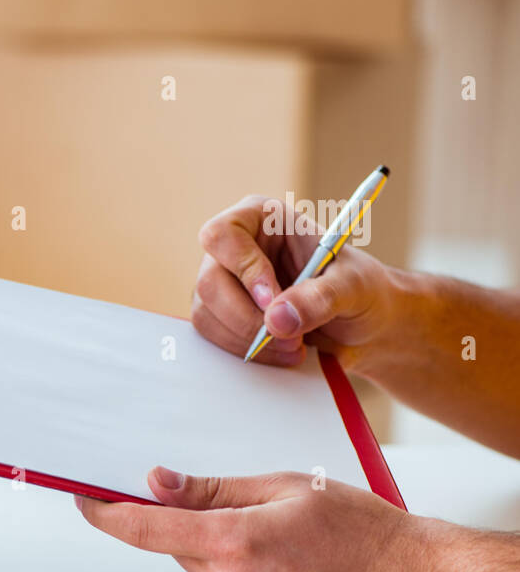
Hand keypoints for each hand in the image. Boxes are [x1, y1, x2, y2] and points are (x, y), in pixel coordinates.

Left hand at [76, 467, 451, 571]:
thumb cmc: (364, 532)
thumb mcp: (288, 487)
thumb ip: (214, 488)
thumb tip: (156, 483)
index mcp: (234, 543)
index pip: (145, 529)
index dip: (105, 512)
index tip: (83, 497)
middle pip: (175, 543)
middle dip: (189, 517)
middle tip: (238, 500)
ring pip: (200, 564)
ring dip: (217, 542)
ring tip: (280, 531)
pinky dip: (237, 564)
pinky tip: (284, 557)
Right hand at [192, 195, 401, 371]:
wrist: (365, 325)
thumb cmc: (362, 290)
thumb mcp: (353, 286)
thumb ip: (320, 297)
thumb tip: (276, 319)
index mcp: (263, 219)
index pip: (223, 234)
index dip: (243, 269)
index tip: (272, 300)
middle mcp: (235, 249)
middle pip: (210, 281)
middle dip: (248, 318)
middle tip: (290, 337)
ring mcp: (224, 283)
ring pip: (206, 313)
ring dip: (247, 339)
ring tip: (293, 347)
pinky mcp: (221, 315)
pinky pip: (212, 335)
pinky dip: (243, 350)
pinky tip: (278, 352)